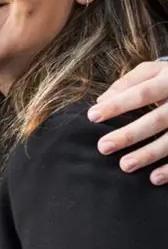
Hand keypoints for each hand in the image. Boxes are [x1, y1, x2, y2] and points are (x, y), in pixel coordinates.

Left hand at [88, 61, 167, 184]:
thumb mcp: (153, 71)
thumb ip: (127, 83)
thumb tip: (100, 100)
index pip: (140, 93)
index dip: (117, 105)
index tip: (92, 116)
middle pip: (156, 120)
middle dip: (129, 135)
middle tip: (103, 147)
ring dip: (149, 155)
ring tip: (125, 166)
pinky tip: (155, 178)